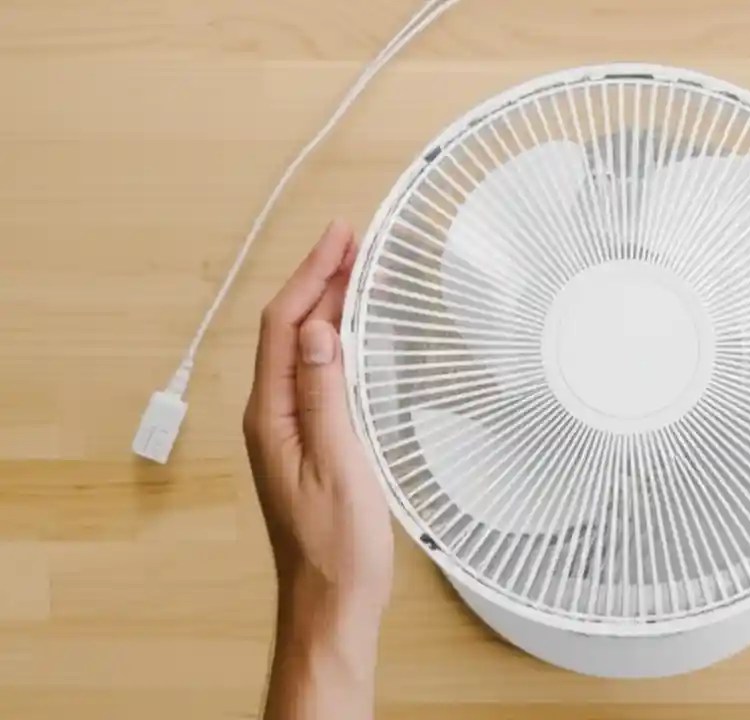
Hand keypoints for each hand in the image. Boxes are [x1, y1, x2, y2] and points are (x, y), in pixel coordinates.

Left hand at [243, 221, 393, 625]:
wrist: (332, 603)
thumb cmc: (338, 547)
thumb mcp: (337, 465)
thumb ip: (324, 396)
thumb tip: (317, 331)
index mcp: (273, 417)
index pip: (284, 327)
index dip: (310, 275)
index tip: (340, 236)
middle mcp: (273, 417)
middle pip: (289, 331)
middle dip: (318, 279)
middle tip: (354, 240)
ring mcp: (288, 429)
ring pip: (302, 350)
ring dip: (327, 306)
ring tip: (356, 271)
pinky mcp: (308, 442)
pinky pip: (316, 375)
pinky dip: (336, 342)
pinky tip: (355, 334)